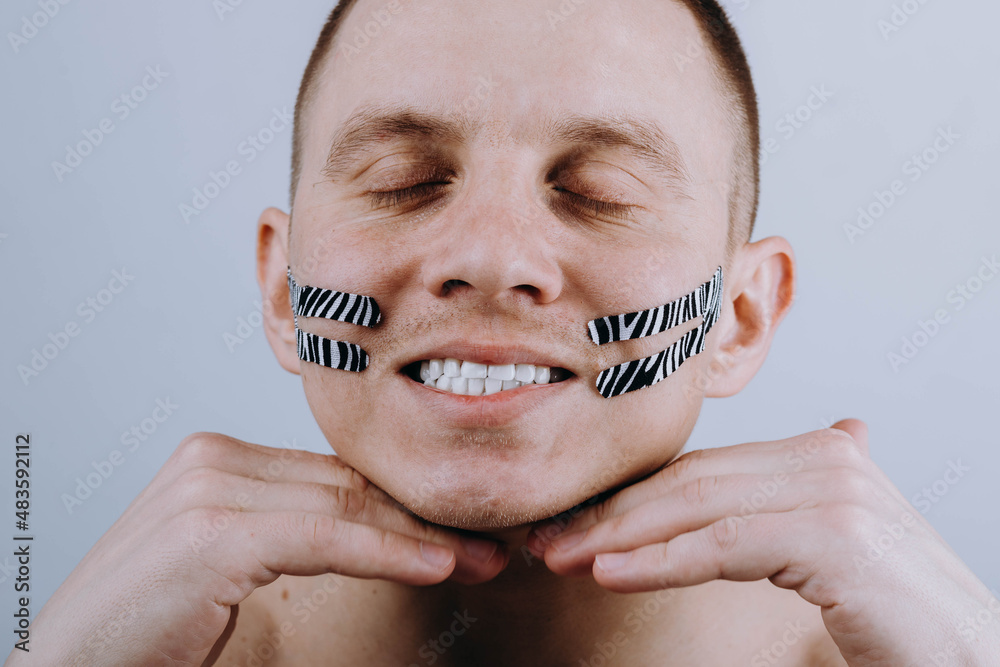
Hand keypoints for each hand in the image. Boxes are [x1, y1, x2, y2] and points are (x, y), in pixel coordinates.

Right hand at [10, 433, 506, 665]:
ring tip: (480, 559)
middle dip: (424, 518)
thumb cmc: (148, 627)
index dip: (406, 503)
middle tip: (490, 544)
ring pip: (347, 506)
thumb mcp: (231, 565)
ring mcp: (211, 487)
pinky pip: (325, 536)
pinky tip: (436, 566)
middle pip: (349, 485)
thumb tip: (369, 527)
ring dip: (422, 537)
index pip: (337, 475)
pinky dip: (387, 551)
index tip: (461, 530)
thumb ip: (288, 530)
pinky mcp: (213, 533)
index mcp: (219, 458)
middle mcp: (214, 458)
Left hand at [527, 420, 999, 665]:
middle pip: (690, 480)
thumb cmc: (897, 615)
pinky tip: (611, 573)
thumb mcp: (826, 551)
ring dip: (619, 534)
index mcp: (818, 455)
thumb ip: (787, 508)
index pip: (701, 469)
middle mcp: (826, 459)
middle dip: (613, 513)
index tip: (574, 523)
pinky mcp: (836, 536)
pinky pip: (724, 544)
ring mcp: (833, 490)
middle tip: (552, 538)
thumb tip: (823, 438)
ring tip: (565, 556)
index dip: (632, 497)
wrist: (972, 661)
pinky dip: (660, 560)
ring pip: (697, 506)